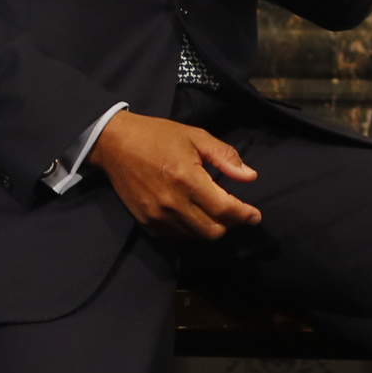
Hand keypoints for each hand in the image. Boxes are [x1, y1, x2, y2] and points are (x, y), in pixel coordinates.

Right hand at [92, 111, 262, 239]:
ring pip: (196, 237)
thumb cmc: (158, 136)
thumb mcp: (195, 137)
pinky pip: (177, 235)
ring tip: (215, 213)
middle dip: (229, 224)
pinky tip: (194, 214)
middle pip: (213, 231)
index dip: (244, 215)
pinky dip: (191, 230)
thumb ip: (225, 157)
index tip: (255, 216)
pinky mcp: (147, 221)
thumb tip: (249, 177)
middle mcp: (173, 202)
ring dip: (210, 228)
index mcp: (188, 179)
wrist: (115, 144)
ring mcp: (158, 215)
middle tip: (234, 212)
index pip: (225, 209)